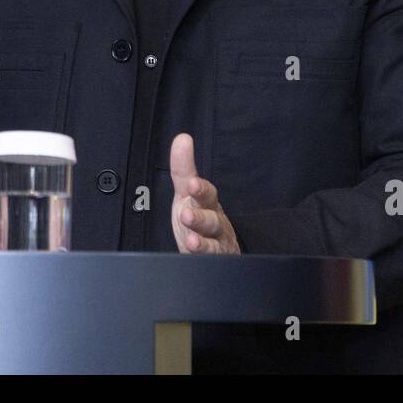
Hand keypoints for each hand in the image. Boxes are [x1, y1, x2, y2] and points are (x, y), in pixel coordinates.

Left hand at [169, 132, 240, 253]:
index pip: (207, 194)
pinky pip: (210, 264)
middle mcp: (215, 224)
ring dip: (202, 243)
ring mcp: (215, 246)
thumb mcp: (189, 192)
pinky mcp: (212, 263)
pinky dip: (203, 261)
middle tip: (186, 215)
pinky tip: (193, 258)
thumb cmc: (201, 215)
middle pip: (211, 221)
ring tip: (191, 241)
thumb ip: (184, 168)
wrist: (220, 247)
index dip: (201, 190)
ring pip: (213, 245)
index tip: (192, 184)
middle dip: (200, 218)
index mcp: (208, 204)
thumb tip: (182, 139)